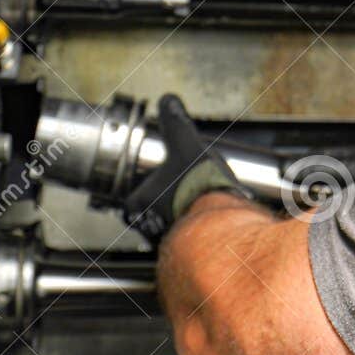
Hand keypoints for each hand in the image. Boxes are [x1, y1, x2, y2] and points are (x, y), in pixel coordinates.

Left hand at [122, 94, 247, 239]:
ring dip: (184, 221)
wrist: (222, 224)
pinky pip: (193, 244)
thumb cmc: (198, 188)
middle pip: (151, 216)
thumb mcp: (186, 144)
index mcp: (142, 200)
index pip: (132, 198)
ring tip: (201, 209)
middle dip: (164, 207)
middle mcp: (151, 226)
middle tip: (181, 196)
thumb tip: (168, 101)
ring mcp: (171, 242)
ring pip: (171, 231)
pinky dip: (202, 235)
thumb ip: (175, 122)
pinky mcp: (194, 254)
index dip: (142, 190)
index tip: (152, 184)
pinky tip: (217, 224)